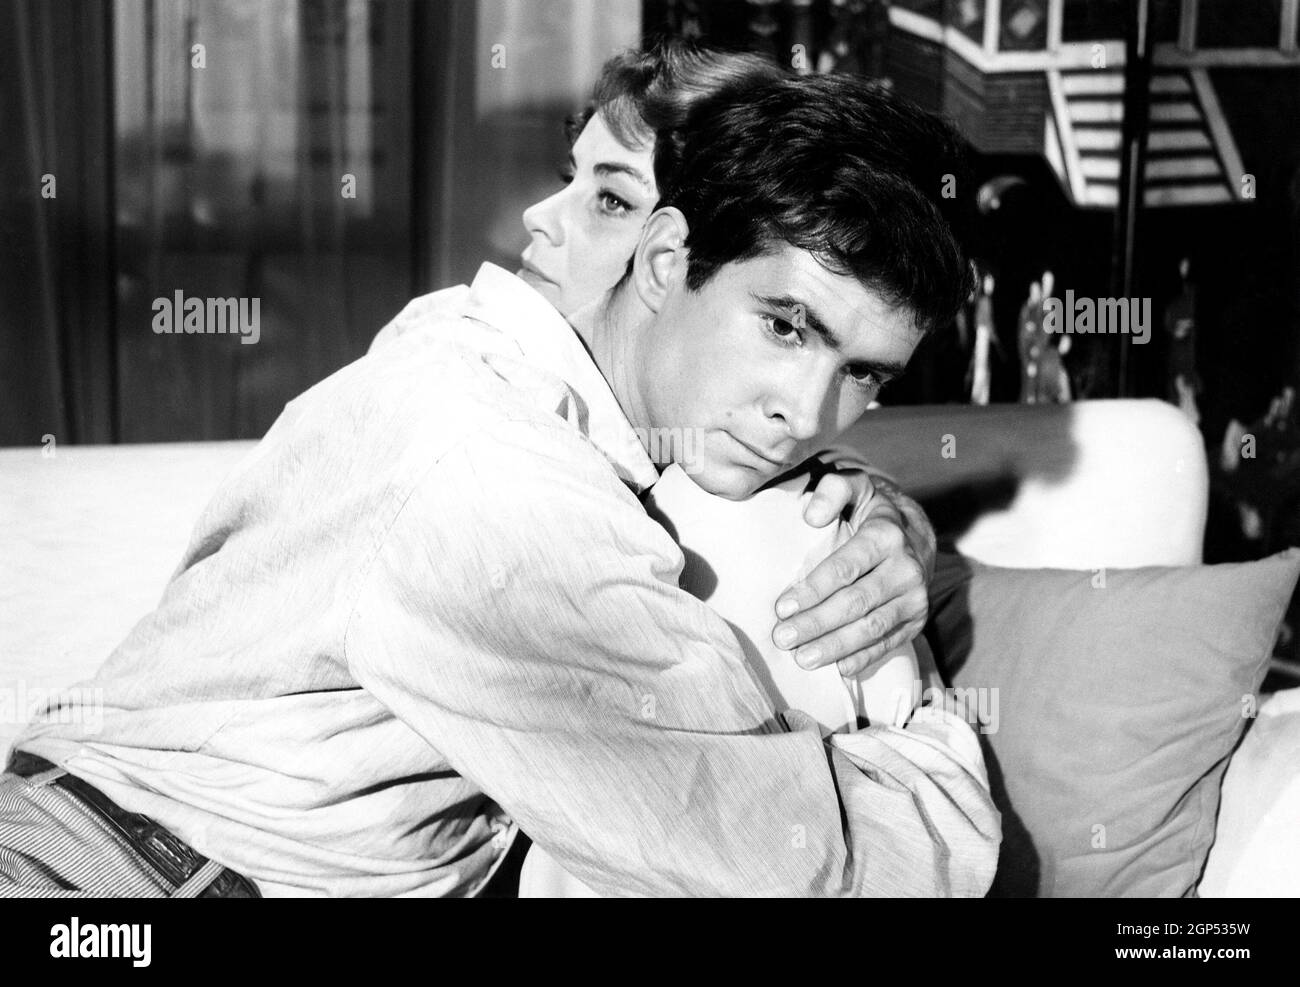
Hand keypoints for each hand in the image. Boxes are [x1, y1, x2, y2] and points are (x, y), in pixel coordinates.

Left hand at [772, 467, 933, 677]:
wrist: (917, 534)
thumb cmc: (871, 512)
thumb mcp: (855, 487)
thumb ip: (833, 490)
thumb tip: (812, 515)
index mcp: (886, 536)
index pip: (846, 568)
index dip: (813, 589)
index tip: (782, 607)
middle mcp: (906, 569)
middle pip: (857, 602)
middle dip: (817, 623)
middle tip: (783, 638)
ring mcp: (915, 598)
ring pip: (873, 628)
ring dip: (836, 646)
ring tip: (802, 659)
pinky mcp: (916, 620)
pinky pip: (889, 643)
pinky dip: (863, 658)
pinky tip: (838, 668)